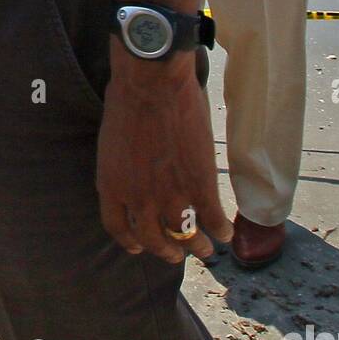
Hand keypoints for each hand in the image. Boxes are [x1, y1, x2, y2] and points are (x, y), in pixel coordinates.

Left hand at [97, 45, 233, 263]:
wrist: (151, 84)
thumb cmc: (126, 100)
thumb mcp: (111, 142)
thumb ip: (121, 167)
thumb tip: (131, 174)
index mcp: (111, 186)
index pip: (117, 227)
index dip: (129, 241)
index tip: (138, 247)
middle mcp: (138, 199)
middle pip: (152, 239)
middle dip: (165, 251)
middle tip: (175, 255)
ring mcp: (170, 196)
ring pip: (185, 236)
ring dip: (197, 247)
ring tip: (205, 252)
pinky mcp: (200, 186)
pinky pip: (213, 219)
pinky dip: (222, 228)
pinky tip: (227, 231)